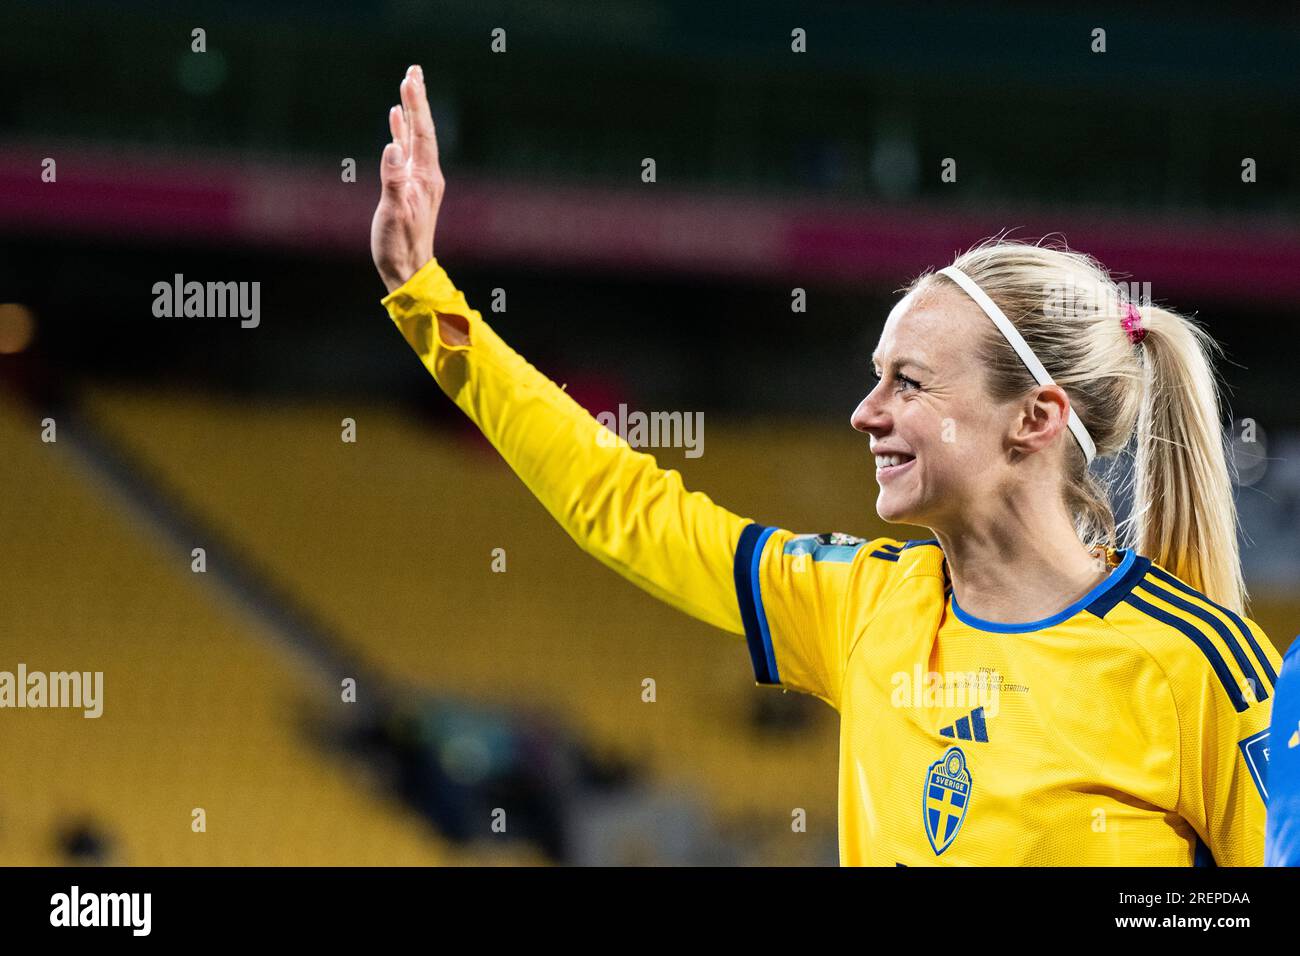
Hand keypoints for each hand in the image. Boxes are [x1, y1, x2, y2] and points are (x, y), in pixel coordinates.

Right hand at [371, 64, 442, 292]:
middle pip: (423, 129)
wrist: (408, 271)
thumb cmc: (399, 245)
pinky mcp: (409, 188)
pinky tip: (395, 121)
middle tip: (414, 70)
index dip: (416, 104)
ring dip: (411, 111)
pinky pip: (406, 152)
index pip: (422, 132)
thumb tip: (392, 146)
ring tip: (407, 86)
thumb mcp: (394, 212)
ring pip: (415, 137)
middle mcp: (426, 174)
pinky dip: (401, 133)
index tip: (410, 77)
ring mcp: (419, 180)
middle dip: (418, 99)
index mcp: (426, 177)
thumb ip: (393, 179)